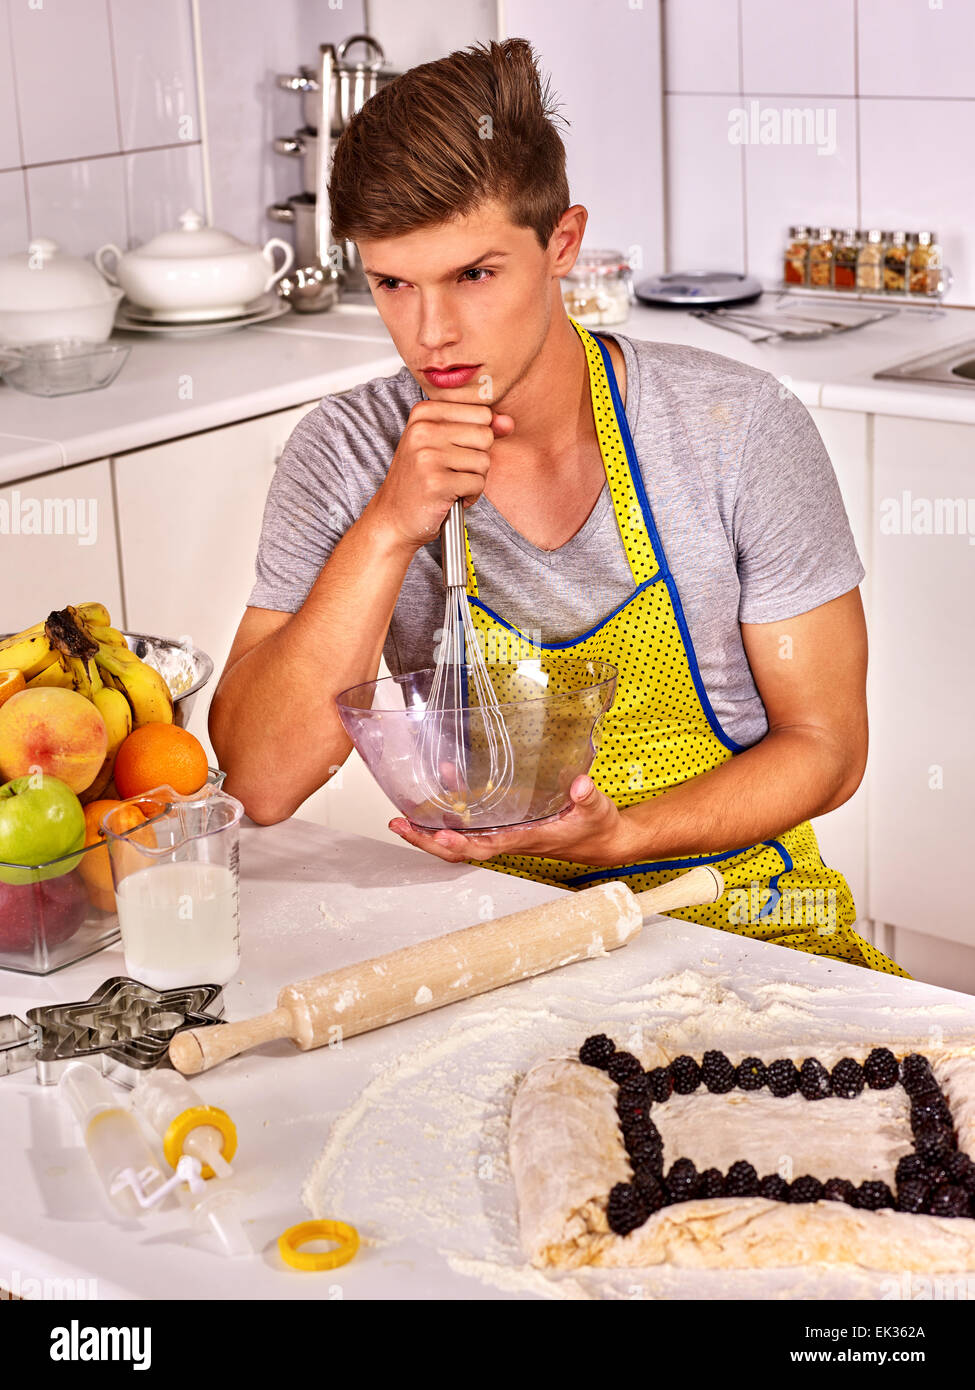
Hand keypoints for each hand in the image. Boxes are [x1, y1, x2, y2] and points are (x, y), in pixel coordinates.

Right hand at [368, 400, 513, 553]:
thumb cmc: (420, 479)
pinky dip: (471, 495)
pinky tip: (451, 497)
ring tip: (451, 484)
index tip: (455, 450)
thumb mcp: (444, 444)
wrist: (393, 517)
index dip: (477, 438)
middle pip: (485, 435)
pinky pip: (478, 483)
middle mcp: (423, 429)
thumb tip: (508, 423)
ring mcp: (428, 456)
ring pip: (484, 460)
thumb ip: (478, 428)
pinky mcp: (436, 482)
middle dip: (478, 458)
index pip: (482, 412)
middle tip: (453, 470)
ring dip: (475, 479)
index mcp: (424, 412)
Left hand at [389, 775, 636, 866]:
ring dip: (430, 828)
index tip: (441, 837)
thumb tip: (578, 784)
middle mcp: (507, 838)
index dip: (461, 844)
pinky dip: (453, 802)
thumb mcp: (596, 809)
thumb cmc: (596, 827)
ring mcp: (503, 832)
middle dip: (427, 840)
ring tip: (401, 815)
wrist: (600, 839)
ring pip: (459, 837)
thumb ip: (587, 796)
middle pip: (459, 848)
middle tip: (399, 825)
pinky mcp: (505, 821)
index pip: (487, 847)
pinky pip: (471, 817)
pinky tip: (444, 778)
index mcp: (525, 840)